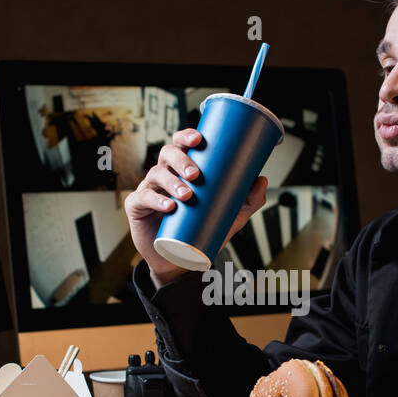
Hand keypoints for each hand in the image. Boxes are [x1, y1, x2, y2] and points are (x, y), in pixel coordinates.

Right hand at [123, 128, 267, 288]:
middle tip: (196, 175)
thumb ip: (248, 200)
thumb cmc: (201, 230)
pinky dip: (156, 200)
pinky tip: (168, 206)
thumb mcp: (229, 216)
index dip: (187, 136)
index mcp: (182, 169)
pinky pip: (143, 198)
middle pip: (167, 154)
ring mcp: (149, 188)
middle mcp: (164, 174)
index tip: (199, 140)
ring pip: (156, 174)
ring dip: (172, 182)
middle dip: (181, 160)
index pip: (181, 144)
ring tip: (187, 195)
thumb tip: (261, 180)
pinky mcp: (137, 206)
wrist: (180, 260)